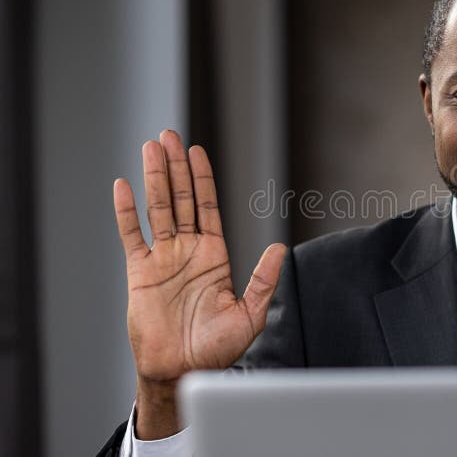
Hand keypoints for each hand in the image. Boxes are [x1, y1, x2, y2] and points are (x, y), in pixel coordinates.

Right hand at [113, 130, 285, 437]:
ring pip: (157, 208)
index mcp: (214, 255)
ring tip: (150, 148)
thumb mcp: (249, 313)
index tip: (198, 151)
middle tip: (169, 136)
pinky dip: (126, 211)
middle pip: (181, 198)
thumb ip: (263, 279)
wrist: (183, 372)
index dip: (203, 178)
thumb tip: (281, 247)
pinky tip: (124, 186)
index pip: (208, 206)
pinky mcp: (139, 272)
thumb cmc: (216, 349)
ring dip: (153, 178)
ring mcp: (162, 259)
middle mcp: (187, 251)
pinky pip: (131, 235)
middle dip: (176, 167)